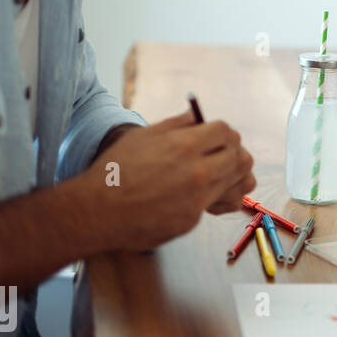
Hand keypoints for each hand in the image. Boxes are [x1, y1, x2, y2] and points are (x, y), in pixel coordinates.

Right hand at [82, 110, 255, 249]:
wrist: (95, 212)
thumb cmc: (114, 171)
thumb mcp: (143, 136)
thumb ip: (177, 124)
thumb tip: (198, 115)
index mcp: (185, 147)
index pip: (227, 132)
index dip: (224, 133)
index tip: (219, 136)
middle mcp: (197, 174)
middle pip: (241, 158)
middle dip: (233, 153)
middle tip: (220, 154)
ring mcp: (197, 200)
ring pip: (239, 184)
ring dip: (232, 176)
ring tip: (217, 174)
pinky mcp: (192, 220)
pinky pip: (217, 205)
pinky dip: (214, 198)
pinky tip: (201, 194)